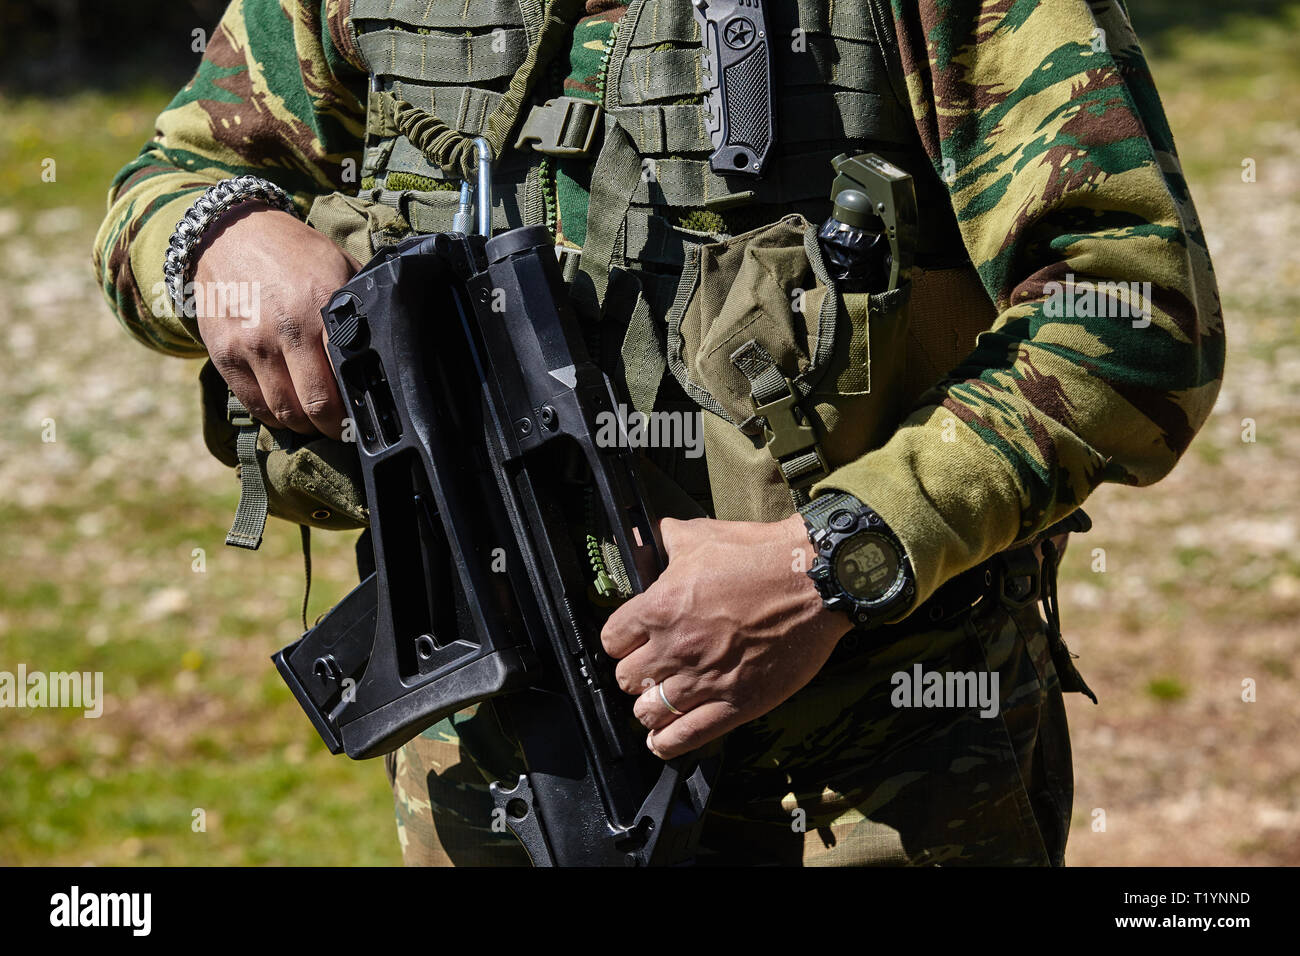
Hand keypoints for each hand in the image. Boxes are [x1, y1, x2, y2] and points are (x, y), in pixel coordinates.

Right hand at [193, 204, 360, 438]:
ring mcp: (251, 345)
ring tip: (318, 422)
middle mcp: (285, 330)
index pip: (347, 375)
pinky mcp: (224, 355)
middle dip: (335, 426)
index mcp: (321, 307)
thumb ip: (361, 306)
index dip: (359, 405)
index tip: (368, 415)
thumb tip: (391, 344)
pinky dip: (275, 418)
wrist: (229, 235)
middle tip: (345, 428)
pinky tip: (289, 412)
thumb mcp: (339, 266)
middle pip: (317, 405)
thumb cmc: (293, 253)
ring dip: (306, 426)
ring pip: (285, 412)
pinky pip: (254, 405)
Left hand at [600, 514, 853, 759]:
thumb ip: (667, 538)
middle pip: (626, 680)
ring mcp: (704, 680)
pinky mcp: (735, 704)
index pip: (611, 640)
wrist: (816, 580)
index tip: (633, 641)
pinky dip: (667, 742)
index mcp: (660, 608)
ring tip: (661, 700)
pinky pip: (684, 738)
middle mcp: (675, 648)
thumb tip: (651, 531)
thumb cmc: (761, 555)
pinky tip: (663, 739)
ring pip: (647, 713)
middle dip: (637, 674)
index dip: (621, 641)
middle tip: (653, 667)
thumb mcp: (703, 535)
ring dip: (650, 707)